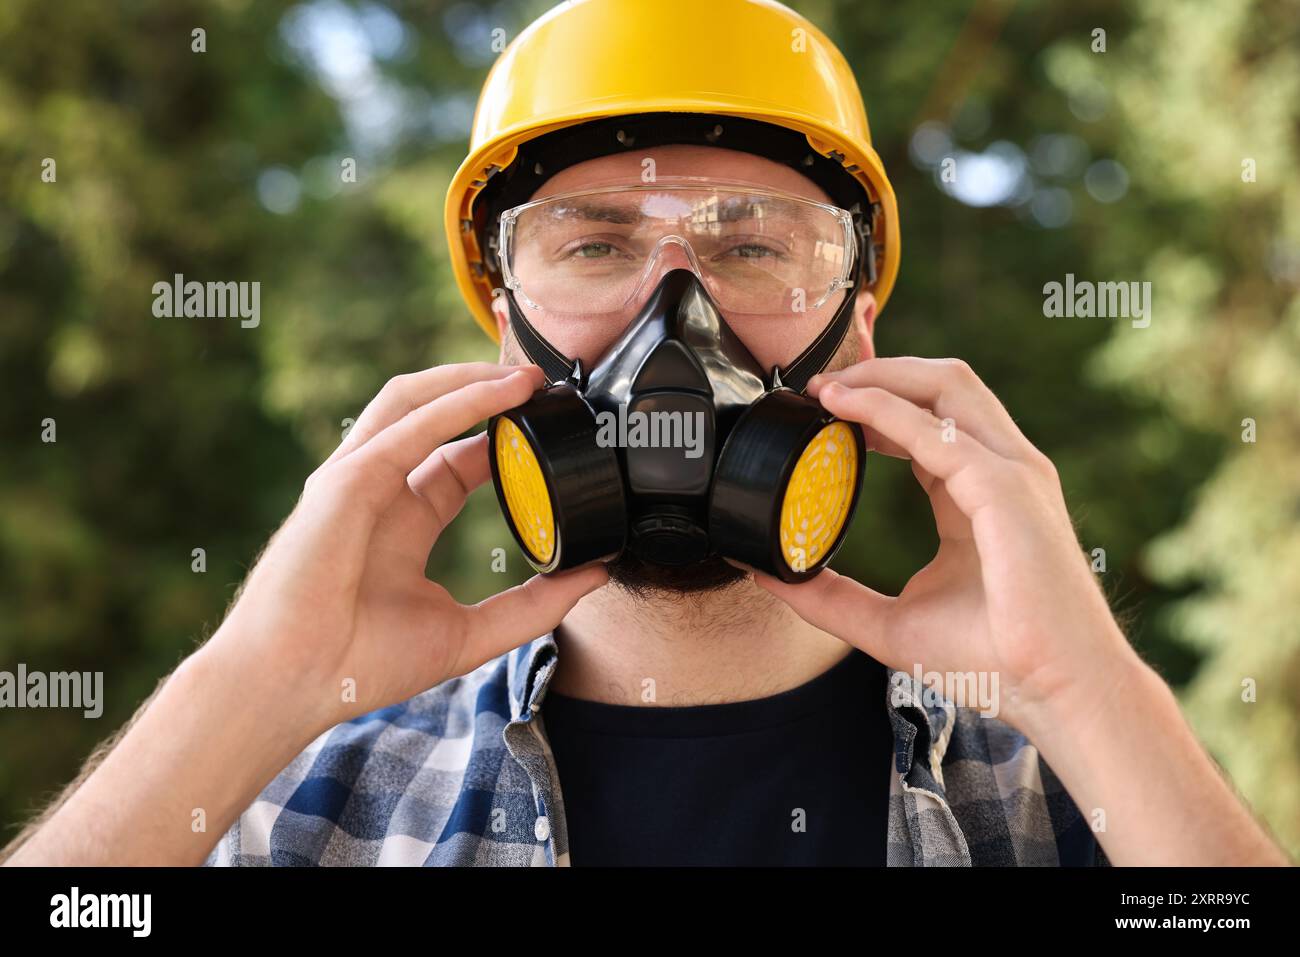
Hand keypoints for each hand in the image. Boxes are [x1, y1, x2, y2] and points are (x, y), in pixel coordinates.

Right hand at [204, 362, 607, 731]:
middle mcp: (377, 490)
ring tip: (526, 375)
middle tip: (546, 386)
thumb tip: (596, 576)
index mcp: (402, 522)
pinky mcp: (344, 480)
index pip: (456, 460)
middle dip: (486, 392)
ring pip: (413, 401)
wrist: (296, 685)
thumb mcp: (469, 633)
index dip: (502, 437)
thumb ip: (533, 606)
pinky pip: (407, 426)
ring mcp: (355, 479)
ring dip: (470, 380)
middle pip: (434, 416)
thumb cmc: (359, 664)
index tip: (553, 428)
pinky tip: (500, 393)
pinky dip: (455, 403)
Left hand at [758, 357, 1138, 729]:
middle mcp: (1002, 471)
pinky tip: (846, 408)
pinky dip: (888, 411)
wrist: (1058, 695)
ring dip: (883, 376)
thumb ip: (830, 596)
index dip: (876, 403)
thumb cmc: (996, 662)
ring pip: (949, 386)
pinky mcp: (1007, 491)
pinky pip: (940, 433)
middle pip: (943, 384)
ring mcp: (1011, 474)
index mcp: (981, 493)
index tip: (822, 407)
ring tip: (827, 386)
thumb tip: (769, 577)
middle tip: (816, 383)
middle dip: (880, 370)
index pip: (928, 422)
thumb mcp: (890, 622)